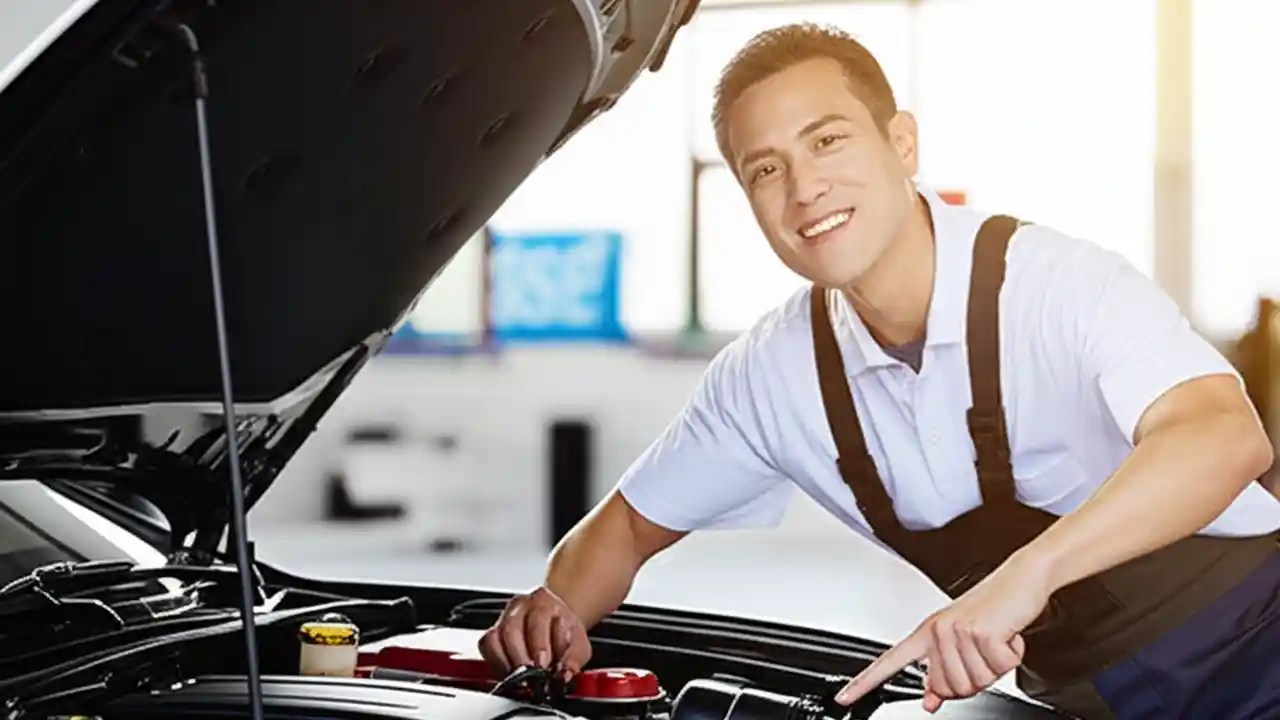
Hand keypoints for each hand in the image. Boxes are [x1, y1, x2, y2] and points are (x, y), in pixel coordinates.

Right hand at [479, 586, 591, 679]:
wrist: (556, 623)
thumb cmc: (566, 632)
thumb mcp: (578, 643)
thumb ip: (573, 658)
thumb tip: (564, 674)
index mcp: (544, 601)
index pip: (538, 619)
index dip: (539, 645)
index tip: (544, 665)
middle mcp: (520, 606)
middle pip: (512, 628)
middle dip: (521, 656)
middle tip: (530, 675)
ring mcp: (503, 618)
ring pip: (495, 637)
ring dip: (506, 661)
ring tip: (520, 677)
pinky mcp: (491, 633)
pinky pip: (486, 646)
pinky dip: (495, 662)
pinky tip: (509, 672)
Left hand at [834, 555, 1052, 712]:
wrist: (1021, 580)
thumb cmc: (993, 608)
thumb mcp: (963, 642)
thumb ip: (943, 672)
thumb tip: (930, 702)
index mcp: (927, 633)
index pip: (890, 663)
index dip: (864, 683)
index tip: (844, 698)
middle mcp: (937, 632)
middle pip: (950, 689)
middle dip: (975, 679)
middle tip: (984, 653)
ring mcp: (956, 632)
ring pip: (974, 683)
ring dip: (994, 668)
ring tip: (995, 642)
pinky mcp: (980, 633)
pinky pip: (998, 671)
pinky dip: (1011, 658)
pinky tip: (1007, 637)